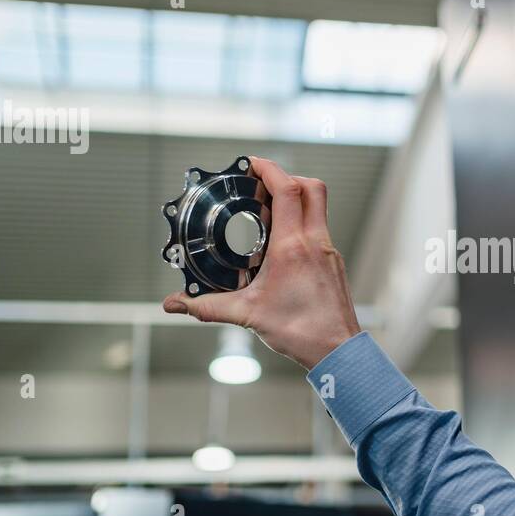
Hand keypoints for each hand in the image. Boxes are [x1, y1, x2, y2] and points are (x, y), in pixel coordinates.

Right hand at [162, 157, 361, 369]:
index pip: (288, 190)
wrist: (337, 351)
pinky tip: (281, 244)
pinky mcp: (333, 263)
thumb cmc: (302, 332)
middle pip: (311, 188)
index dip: (270, 169)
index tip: (252, 164)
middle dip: (285, 178)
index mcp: (294, 247)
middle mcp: (316, 242)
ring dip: (294, 200)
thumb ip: (208, 307)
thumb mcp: (248, 315)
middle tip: (260, 186)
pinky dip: (300, 224)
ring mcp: (329, 251)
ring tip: (266, 214)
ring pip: (317, 208)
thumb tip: (176, 304)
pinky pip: (318, 230)